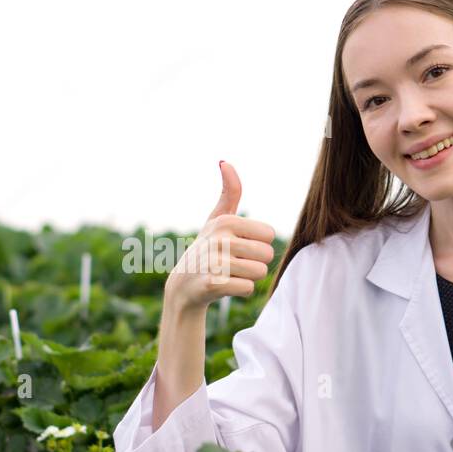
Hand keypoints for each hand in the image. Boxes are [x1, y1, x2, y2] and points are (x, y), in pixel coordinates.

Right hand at [164, 161, 275, 312]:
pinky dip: (240, 290)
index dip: (258, 244)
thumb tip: (225, 162)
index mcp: (226, 221)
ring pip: (259, 272)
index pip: (269, 235)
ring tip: (230, 274)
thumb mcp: (217, 219)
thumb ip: (229, 192)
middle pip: (266, 254)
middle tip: (234, 264)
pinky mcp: (212, 283)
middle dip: (255, 263)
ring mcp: (214, 262)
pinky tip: (224, 286)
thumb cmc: (208, 248)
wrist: (183, 285)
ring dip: (248, 277)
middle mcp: (219, 239)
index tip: (239, 247)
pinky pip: (247, 288)